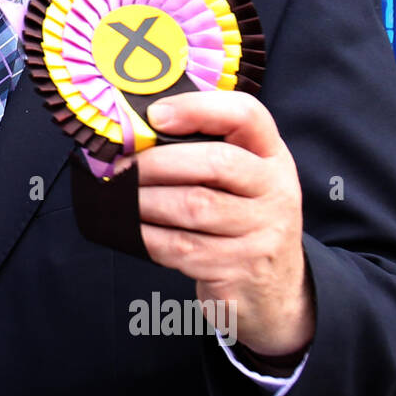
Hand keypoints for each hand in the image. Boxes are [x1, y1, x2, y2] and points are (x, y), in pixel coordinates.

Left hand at [125, 92, 313, 356]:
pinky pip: (183, 247)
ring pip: (194, 206)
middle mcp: (276, 190)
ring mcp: (262, 233)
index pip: (247, 114)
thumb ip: (205, 150)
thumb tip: (138, 131)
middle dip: (159, 162)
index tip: (155, 114)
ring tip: (120, 196)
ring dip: (146, 200)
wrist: (272, 287)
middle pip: (217, 162)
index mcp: (272, 156)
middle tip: (122, 166)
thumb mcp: (241, 179)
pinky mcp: (239, 269)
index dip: (199, 107)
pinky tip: (132, 228)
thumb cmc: (240, 219)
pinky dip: (148, 235)